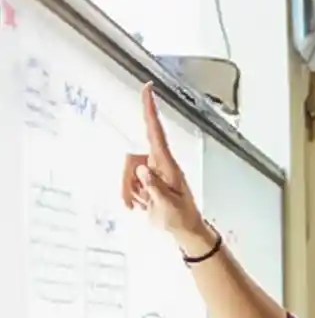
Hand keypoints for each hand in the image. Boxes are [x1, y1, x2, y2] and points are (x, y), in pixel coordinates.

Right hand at [121, 83, 205, 240]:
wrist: (184, 230)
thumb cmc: (181, 217)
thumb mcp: (169, 206)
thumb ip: (154, 187)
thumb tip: (141, 167)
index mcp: (168, 165)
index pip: (156, 133)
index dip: (150, 110)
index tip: (148, 88)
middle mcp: (158, 163)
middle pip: (130, 160)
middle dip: (127, 182)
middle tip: (137, 205)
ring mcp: (151, 171)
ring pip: (126, 173)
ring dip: (129, 191)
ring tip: (143, 206)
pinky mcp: (145, 180)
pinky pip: (127, 182)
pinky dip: (130, 195)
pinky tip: (142, 205)